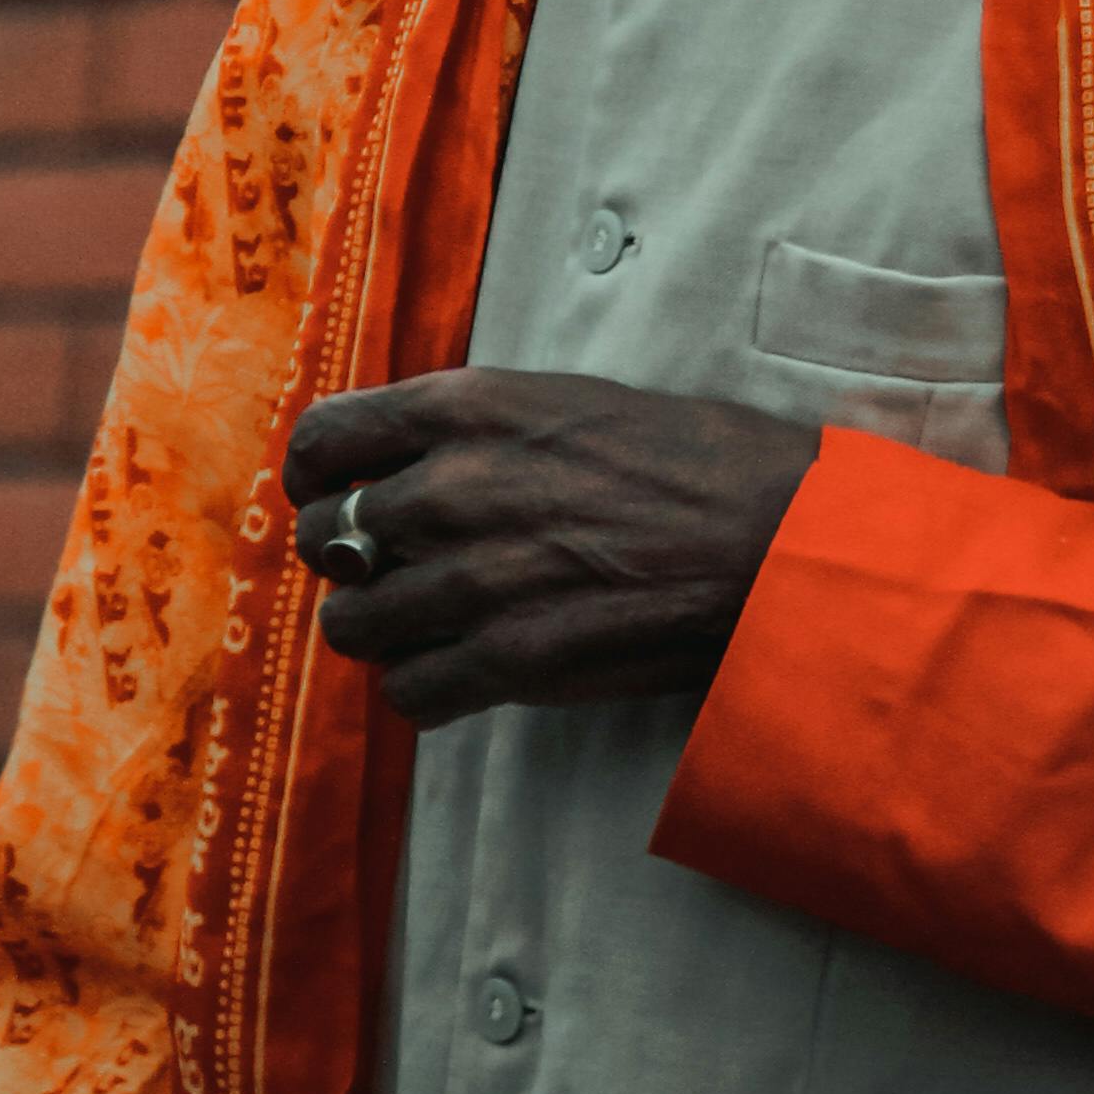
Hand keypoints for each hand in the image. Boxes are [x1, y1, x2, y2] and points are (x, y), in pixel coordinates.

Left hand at [284, 368, 815, 728]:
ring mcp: (477, 578)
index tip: (327, 498)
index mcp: (468, 406)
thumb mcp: (571, 402)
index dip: (312, 479)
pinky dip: (425, 688)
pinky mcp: (511, 659)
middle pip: (326, 540)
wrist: (781, 539)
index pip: (321, 441)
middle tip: (389, 573)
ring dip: (380, 632)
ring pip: (353, 625)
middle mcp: (454, 486)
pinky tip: (463, 671)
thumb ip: (475, 431)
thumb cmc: (696, 462)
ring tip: (426, 627)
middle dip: (349, 562)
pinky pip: (409, 691)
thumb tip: (402, 468)